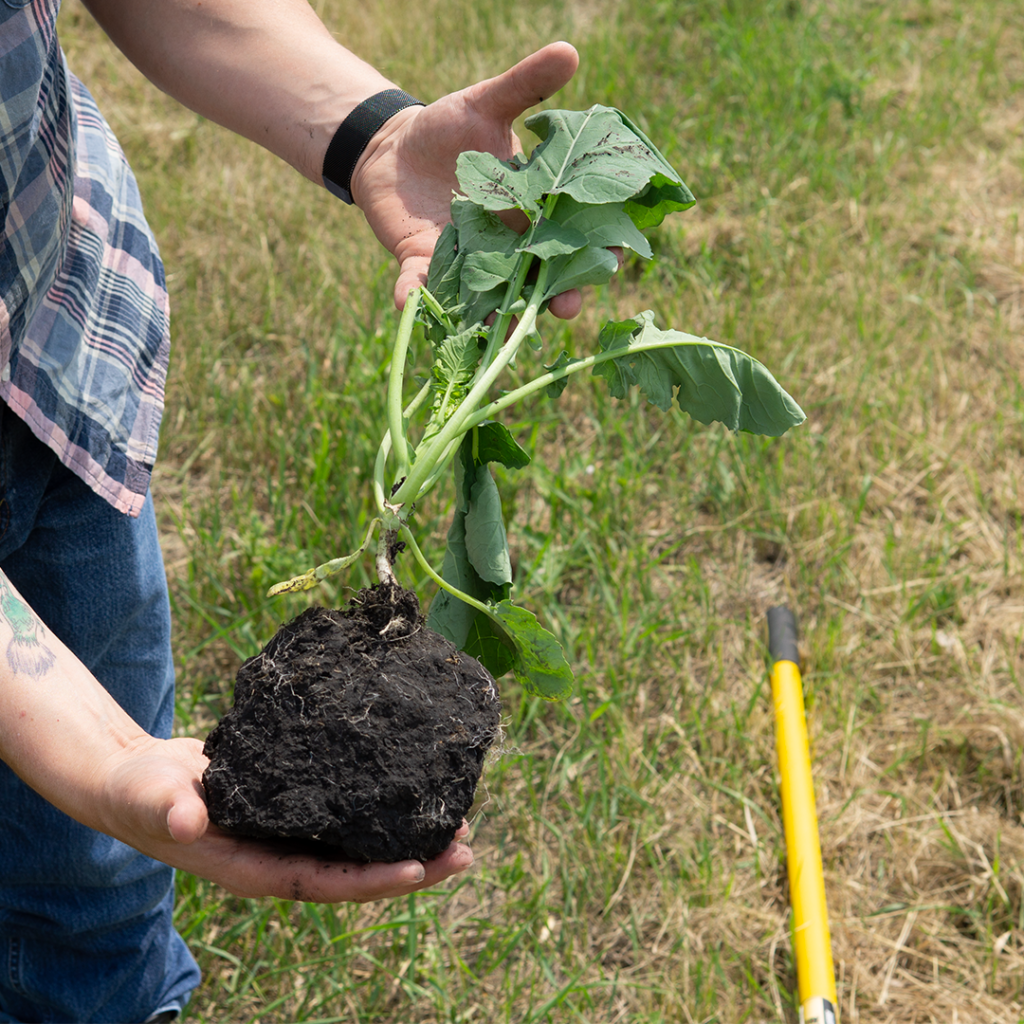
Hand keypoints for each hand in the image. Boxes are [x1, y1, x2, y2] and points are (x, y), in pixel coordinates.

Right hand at [98, 736, 473, 901]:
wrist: (139, 779)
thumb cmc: (140, 793)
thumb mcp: (152, 798)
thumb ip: (169, 809)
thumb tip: (189, 821)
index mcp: (253, 868)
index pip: (322, 882)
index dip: (370, 879)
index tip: (420, 869)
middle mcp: (281, 856)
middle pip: (356, 871)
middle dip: (413, 865)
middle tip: (466, 847)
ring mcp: (291, 834)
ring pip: (360, 845)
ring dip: (410, 838)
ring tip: (461, 822)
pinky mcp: (297, 806)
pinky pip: (347, 815)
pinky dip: (383, 807)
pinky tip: (415, 789)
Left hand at [351, 41, 583, 315]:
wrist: (392, 148)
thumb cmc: (449, 128)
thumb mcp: (486, 104)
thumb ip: (526, 88)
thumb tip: (568, 51)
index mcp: (531, 211)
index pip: (572, 236)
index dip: (596, 249)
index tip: (613, 255)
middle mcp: (505, 247)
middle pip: (540, 279)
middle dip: (556, 296)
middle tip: (567, 307)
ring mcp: (465, 261)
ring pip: (488, 298)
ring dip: (496, 317)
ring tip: (505, 330)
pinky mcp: (423, 265)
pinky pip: (420, 289)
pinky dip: (414, 297)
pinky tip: (410, 304)